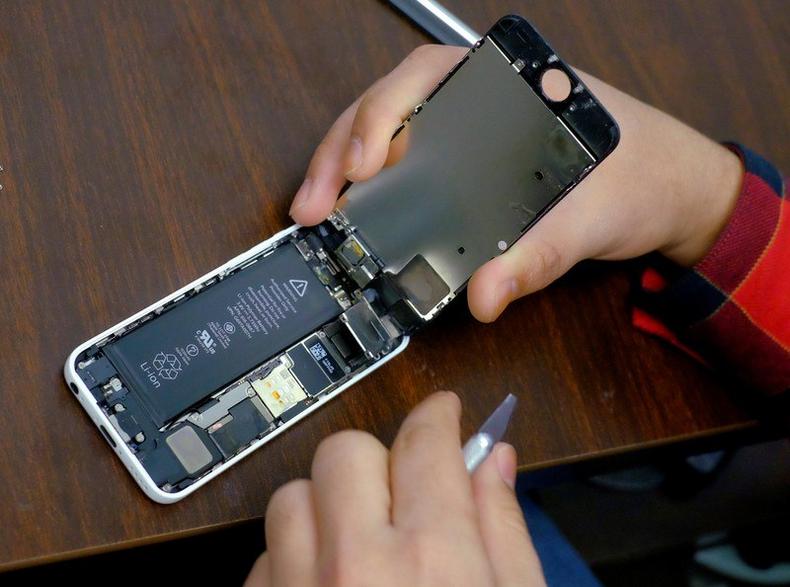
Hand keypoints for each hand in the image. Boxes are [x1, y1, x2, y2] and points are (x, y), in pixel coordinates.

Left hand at [245, 392, 544, 585]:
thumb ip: (505, 532)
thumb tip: (492, 464)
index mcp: (433, 561)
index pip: (426, 443)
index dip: (439, 416)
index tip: (443, 413)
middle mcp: (356, 568)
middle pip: (346, 452)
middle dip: (378, 459)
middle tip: (401, 492)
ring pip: (292, 495)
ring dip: (326, 507)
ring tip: (357, 544)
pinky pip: (263, 556)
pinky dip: (295, 558)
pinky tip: (327, 584)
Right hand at [289, 45, 742, 321]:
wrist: (674, 189)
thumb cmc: (645, 174)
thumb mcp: (595, 214)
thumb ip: (540, 254)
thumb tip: (485, 294)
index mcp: (512, 83)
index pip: (425, 76)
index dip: (379, 114)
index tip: (361, 164)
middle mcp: (481, 99)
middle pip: (390, 107)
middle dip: (341, 153)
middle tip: (315, 206)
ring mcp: (470, 131)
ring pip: (390, 136)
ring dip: (345, 173)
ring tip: (320, 215)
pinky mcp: (468, 166)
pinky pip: (409, 167)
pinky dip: (376, 192)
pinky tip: (358, 218)